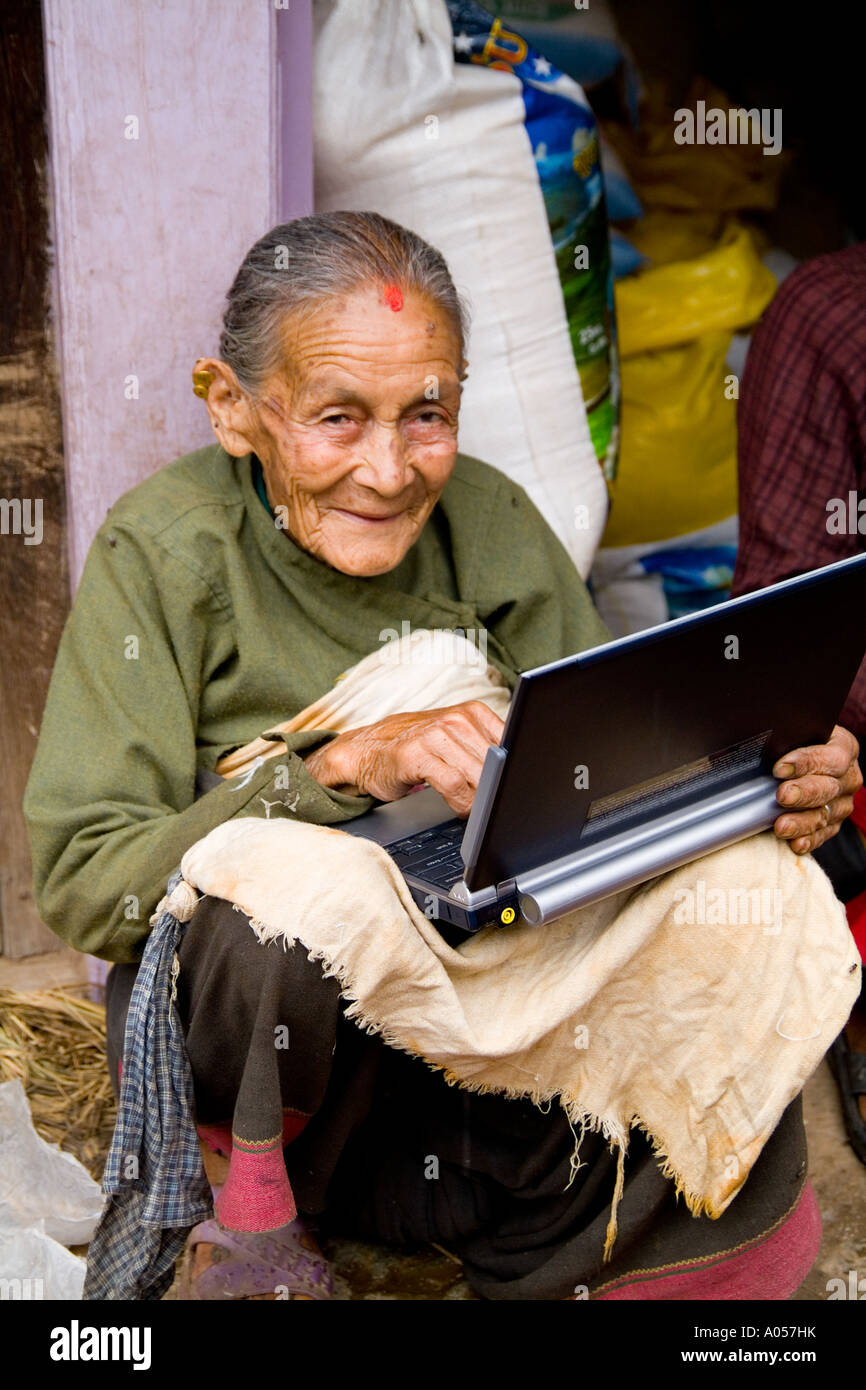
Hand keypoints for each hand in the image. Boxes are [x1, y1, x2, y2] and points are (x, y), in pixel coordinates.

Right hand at [303, 701, 503, 815]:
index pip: (510, 744)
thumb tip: (520, 772)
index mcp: (472, 712)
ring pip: (478, 775)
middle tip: (494, 805)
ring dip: (480, 799)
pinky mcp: (418, 754)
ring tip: (475, 809)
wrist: (366, 750)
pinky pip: (454, 785)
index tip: (515, 788)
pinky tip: (459, 807)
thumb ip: (485, 751)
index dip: (514, 771)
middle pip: (496, 763)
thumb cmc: (415, 748)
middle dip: (497, 789)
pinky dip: (461, 803)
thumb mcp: (456, 742)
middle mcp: (456, 719)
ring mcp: (436, 734)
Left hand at [772, 724, 861, 853]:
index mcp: (844, 747)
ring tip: (781, 826)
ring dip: (802, 822)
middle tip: (781, 796)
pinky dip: (808, 839)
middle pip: (828, 787)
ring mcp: (843, 802)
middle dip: (803, 793)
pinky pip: (823, 833)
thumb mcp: (795, 730)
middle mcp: (848, 777)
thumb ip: (784, 734)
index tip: (779, 768)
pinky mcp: (834, 822)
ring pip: (825, 814)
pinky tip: (795, 843)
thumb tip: (757, 739)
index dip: (805, 763)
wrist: (803, 759)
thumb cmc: (796, 740)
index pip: (830, 757)